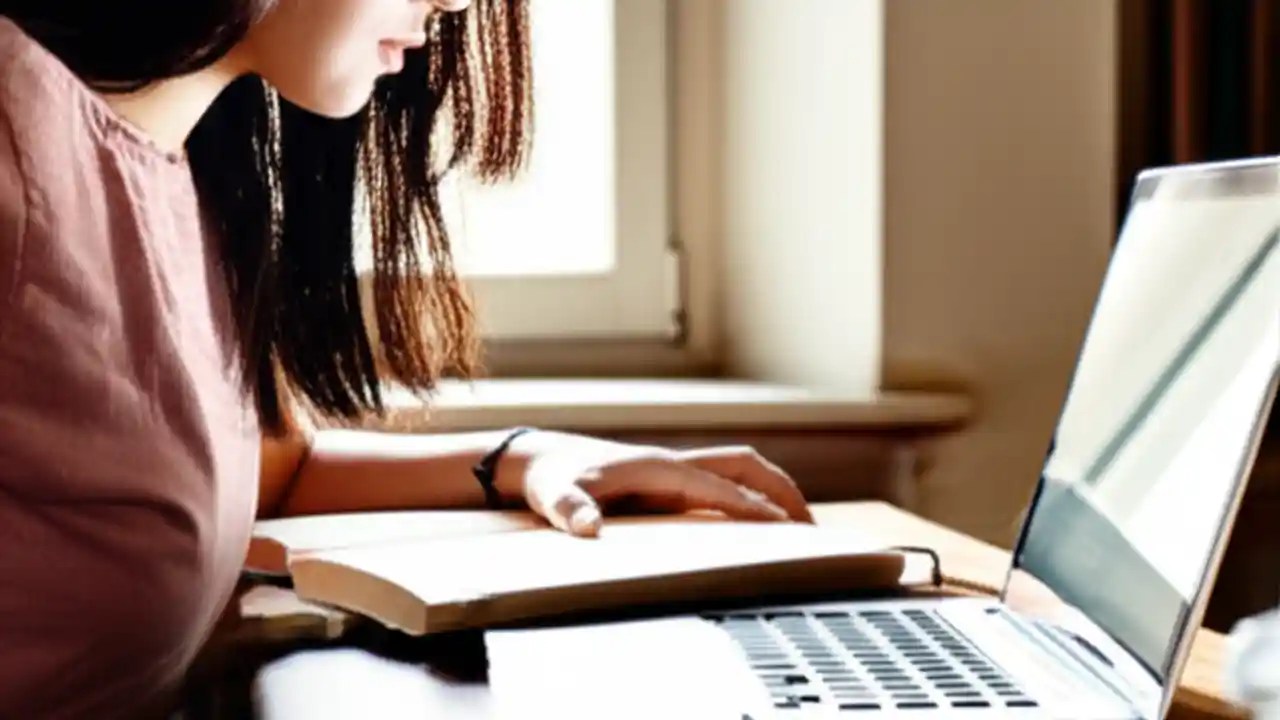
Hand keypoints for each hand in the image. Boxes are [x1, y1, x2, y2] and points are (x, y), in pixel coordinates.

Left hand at [514, 433, 813, 537]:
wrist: (542, 461)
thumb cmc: (552, 479)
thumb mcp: (555, 497)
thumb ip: (570, 511)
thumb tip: (589, 528)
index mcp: (659, 466)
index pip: (721, 486)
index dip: (754, 507)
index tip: (787, 530)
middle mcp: (675, 464)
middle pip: (746, 465)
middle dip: (783, 491)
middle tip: (813, 529)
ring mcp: (676, 473)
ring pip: (740, 471)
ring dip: (774, 492)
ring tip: (803, 529)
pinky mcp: (672, 485)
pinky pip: (725, 487)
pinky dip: (753, 500)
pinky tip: (761, 531)